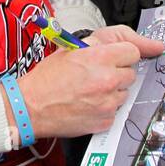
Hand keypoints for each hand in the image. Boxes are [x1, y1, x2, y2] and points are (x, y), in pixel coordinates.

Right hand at [19, 30, 164, 137]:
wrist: (31, 107)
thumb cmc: (47, 78)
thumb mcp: (69, 49)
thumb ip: (97, 44)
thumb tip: (120, 44)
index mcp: (100, 58)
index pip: (134, 51)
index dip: (124, 53)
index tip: (117, 57)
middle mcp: (108, 80)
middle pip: (131, 73)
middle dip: (118, 72)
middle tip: (98, 74)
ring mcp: (108, 103)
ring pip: (124, 93)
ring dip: (113, 91)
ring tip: (90, 90)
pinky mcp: (105, 121)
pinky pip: (115, 111)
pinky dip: (105, 108)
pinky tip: (88, 104)